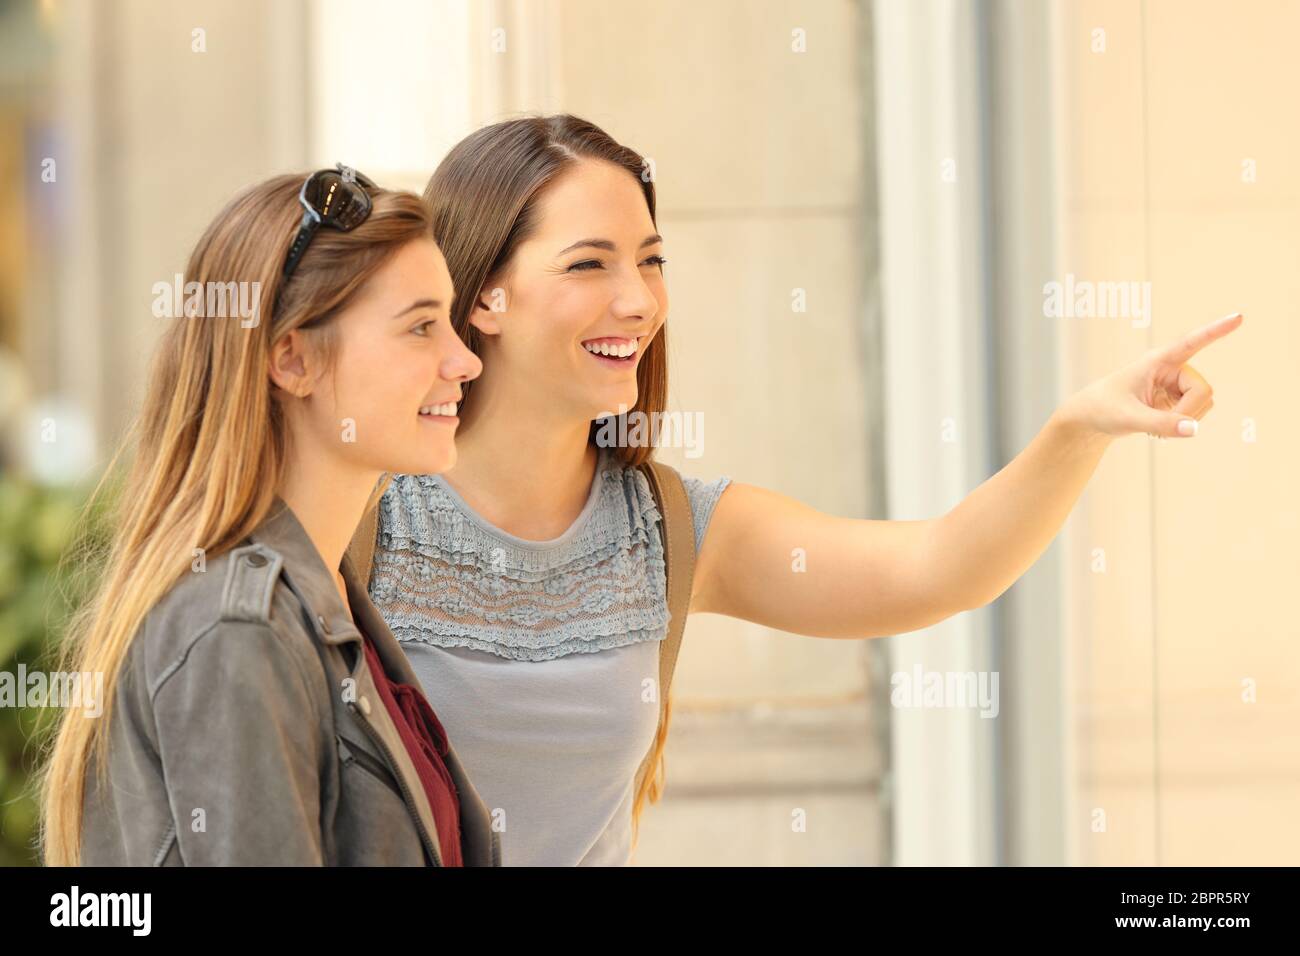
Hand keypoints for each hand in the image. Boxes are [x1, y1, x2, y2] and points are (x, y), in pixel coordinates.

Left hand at [1059, 312, 1242, 438]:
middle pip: (1204, 390)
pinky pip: (1195, 414)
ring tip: (1154, 426)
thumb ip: (1161, 424)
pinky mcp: (1177, 399)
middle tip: (1158, 427)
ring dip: (1185, 420)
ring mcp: (1176, 384)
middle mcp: (1172, 369)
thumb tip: (1194, 430)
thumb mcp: (1129, 418)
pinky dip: (1181, 426)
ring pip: (1204, 403)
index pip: (1191, 343)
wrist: (1092, 419)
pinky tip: (1157, 429)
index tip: (1239, 317)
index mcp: (1157, 361)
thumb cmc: (1103, 409)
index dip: (1216, 331)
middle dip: (1188, 413)